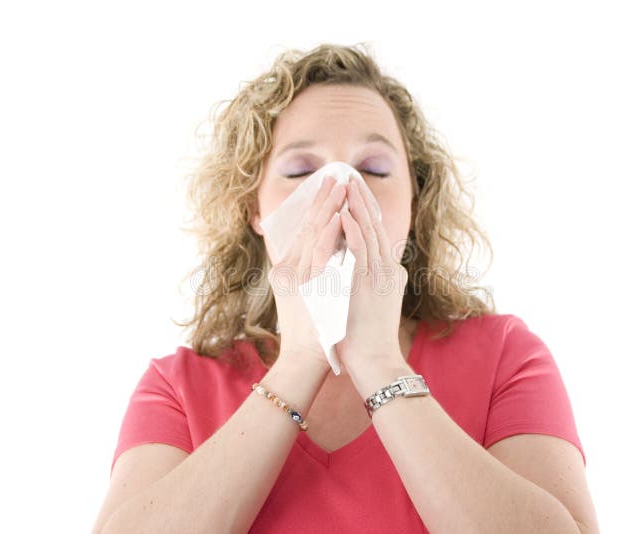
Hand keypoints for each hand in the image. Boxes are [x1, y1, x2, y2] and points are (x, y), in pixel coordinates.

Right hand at [268, 175, 346, 366]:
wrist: (304, 359)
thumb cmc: (312, 329)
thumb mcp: (307, 294)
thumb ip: (312, 269)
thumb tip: (330, 246)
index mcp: (290, 268)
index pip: (306, 230)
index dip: (319, 206)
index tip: (332, 186)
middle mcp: (289, 270)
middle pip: (307, 227)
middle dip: (323, 200)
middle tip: (337, 176)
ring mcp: (295, 279)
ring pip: (312, 237)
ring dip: (327, 210)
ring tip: (340, 188)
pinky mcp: (305, 290)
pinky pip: (318, 258)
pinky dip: (327, 236)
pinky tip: (338, 219)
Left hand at [335, 175, 408, 373]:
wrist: (376, 361)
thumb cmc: (370, 337)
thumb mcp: (376, 300)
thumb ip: (374, 279)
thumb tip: (369, 264)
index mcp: (387, 270)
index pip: (376, 230)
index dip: (365, 206)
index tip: (353, 188)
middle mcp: (387, 268)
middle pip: (374, 224)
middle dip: (360, 198)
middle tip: (349, 174)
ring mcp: (380, 275)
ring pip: (368, 232)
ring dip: (356, 206)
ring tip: (346, 184)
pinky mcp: (369, 286)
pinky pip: (361, 252)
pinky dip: (354, 231)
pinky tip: (346, 214)